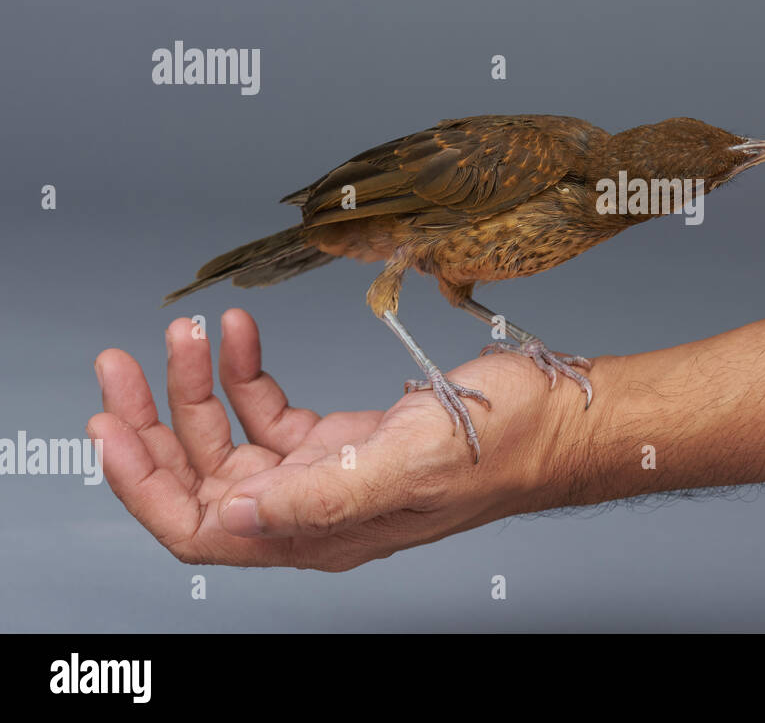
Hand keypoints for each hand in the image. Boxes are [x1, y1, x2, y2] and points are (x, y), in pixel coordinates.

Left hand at [89, 309, 584, 570]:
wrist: (557, 418)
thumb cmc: (501, 447)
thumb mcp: (405, 468)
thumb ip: (316, 498)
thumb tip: (226, 515)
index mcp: (316, 532)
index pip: (198, 526)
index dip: (143, 484)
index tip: (109, 425)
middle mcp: (311, 508)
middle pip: (201, 476)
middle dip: (157, 418)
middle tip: (126, 362)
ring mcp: (326, 471)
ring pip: (231, 436)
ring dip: (201, 384)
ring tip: (192, 330)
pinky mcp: (345, 435)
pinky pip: (271, 407)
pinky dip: (247, 370)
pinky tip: (243, 335)